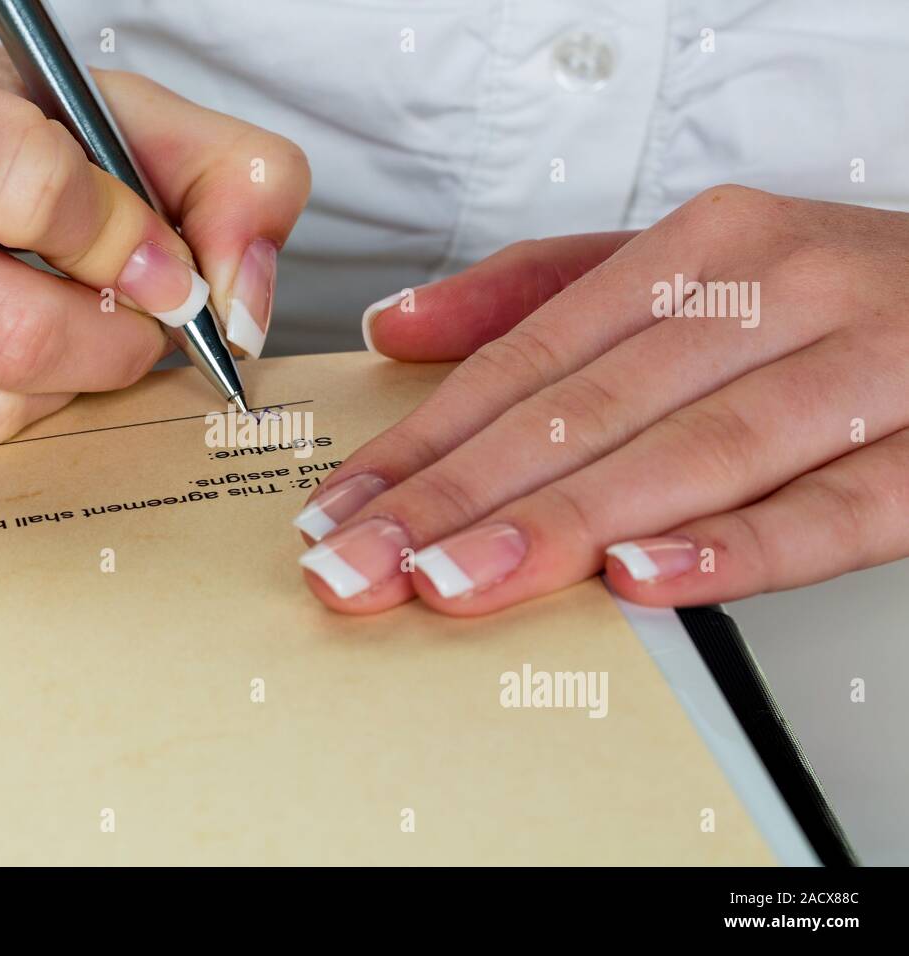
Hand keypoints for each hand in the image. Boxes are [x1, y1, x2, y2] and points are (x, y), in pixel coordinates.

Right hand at [0, 32, 308, 442]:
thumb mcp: (94, 112)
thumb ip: (218, 176)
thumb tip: (240, 311)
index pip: (34, 189)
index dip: (131, 244)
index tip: (166, 270)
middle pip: (14, 331)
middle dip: (118, 344)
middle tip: (140, 326)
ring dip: (68, 384)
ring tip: (67, 329)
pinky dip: (9, 409)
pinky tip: (0, 357)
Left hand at [295, 186, 908, 614]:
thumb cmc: (829, 300)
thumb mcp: (688, 268)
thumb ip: (538, 295)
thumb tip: (397, 327)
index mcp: (702, 249)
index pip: (526, 359)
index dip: (425, 441)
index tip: (342, 511)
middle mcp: (775, 293)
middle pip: (584, 410)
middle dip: (456, 498)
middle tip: (359, 568)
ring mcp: (864, 367)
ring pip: (687, 456)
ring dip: (560, 526)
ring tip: (455, 582)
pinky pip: (831, 508)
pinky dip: (736, 548)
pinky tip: (642, 582)